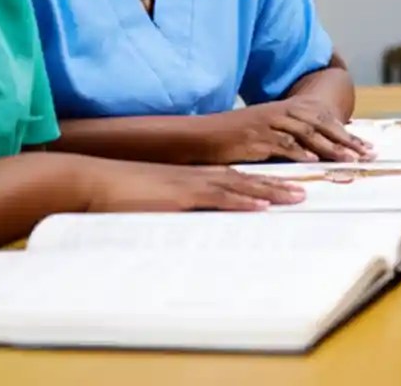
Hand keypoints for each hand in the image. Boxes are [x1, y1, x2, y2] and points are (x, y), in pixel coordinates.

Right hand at [78, 157, 305, 211]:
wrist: (95, 182)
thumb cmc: (122, 195)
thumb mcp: (157, 202)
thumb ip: (178, 209)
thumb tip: (192, 223)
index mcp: (194, 178)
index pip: (237, 178)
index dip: (264, 184)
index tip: (288, 188)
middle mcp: (198, 178)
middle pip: (247, 180)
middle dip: (277, 187)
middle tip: (305, 193)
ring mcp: (191, 185)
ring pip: (240, 187)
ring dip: (270, 193)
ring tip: (296, 198)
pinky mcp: (181, 196)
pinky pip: (217, 199)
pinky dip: (242, 202)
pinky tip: (260, 207)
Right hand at [206, 97, 374, 163]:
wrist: (200, 135)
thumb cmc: (233, 138)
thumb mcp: (265, 132)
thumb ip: (289, 138)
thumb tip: (314, 152)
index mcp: (284, 110)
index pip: (323, 120)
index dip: (346, 134)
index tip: (366, 147)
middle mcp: (279, 113)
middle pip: (320, 124)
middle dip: (346, 140)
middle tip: (367, 154)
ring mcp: (268, 124)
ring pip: (305, 133)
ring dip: (329, 147)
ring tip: (348, 159)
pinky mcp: (255, 137)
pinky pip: (281, 143)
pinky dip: (298, 151)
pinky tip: (313, 160)